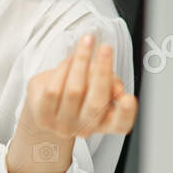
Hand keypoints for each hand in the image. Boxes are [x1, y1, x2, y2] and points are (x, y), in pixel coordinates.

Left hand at [6, 35, 137, 172]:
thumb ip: (112, 83)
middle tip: (105, 48)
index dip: (126, 113)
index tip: (129, 99)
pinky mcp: (43, 117)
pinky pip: (54, 90)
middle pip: (96, 103)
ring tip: (86, 43)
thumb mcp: (101, 85)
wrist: (46, 106)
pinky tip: (68, 61)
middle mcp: (86, 128)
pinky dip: (63, 70)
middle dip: (102, 71)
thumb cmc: (80, 92)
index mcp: (106, 122)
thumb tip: (113, 83)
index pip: (121, 124)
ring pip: (74, 91)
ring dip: (82, 61)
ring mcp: (64, 126)